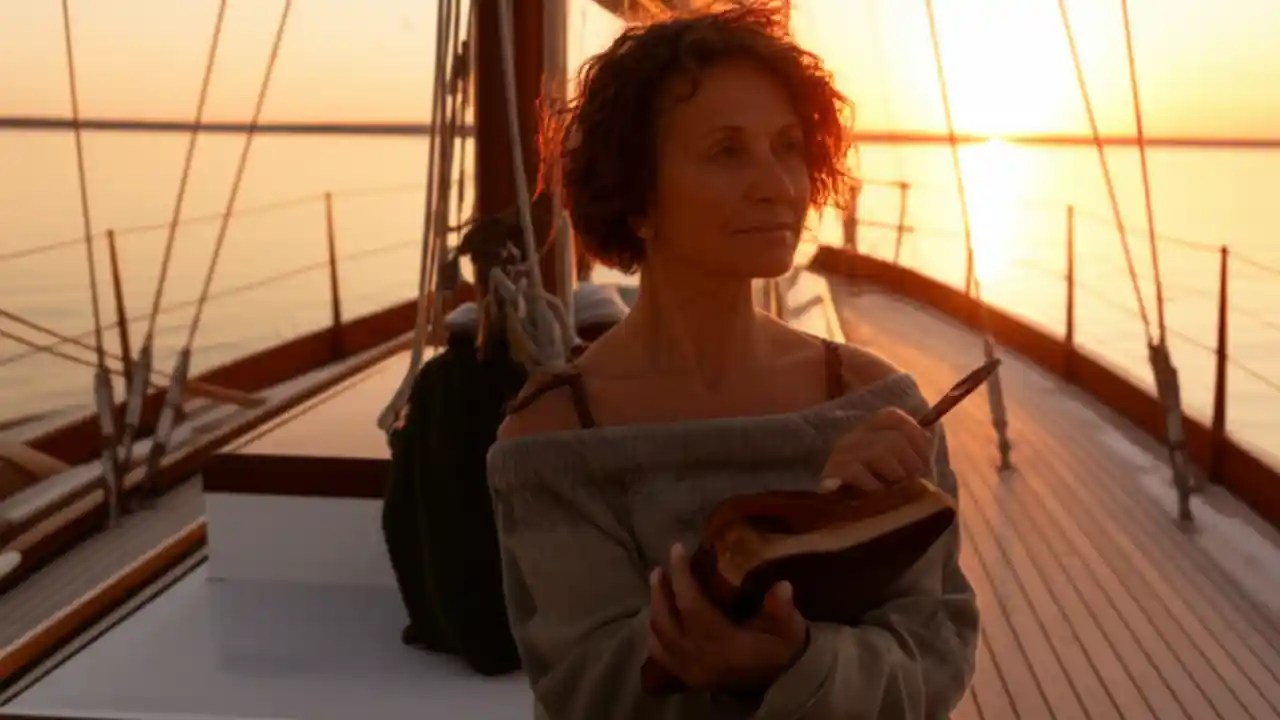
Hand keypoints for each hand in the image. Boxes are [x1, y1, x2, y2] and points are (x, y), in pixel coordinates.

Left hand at [647, 543, 808, 690]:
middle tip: (659, 568)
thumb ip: (782, 609)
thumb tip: (782, 585)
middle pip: (666, 619)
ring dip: (654, 608)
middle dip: (660, 591)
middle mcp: (698, 657)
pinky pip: (660, 655)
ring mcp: (689, 670)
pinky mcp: (687, 678)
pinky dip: (654, 634)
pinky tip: (657, 618)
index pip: (691, 604)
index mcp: (721, 643)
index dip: (681, 575)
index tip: (677, 549)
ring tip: (656, 585)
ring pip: (659, 637)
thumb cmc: (782, 652)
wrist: (780, 686)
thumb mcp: (789, 629)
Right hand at [819, 407, 929, 492]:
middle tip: (914, 480)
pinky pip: (857, 470)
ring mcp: (842, 452)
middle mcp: (855, 435)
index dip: (916, 436)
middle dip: (912, 461)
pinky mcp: (832, 472)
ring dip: (896, 473)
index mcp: (870, 429)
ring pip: (879, 451)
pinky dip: (874, 484)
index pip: (893, 416)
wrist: (846, 518)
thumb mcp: (899, 466)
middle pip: (893, 438)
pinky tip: (878, 494)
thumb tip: (930, 433)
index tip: (924, 461)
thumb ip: (914, 449)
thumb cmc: (878, 488)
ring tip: (897, 488)